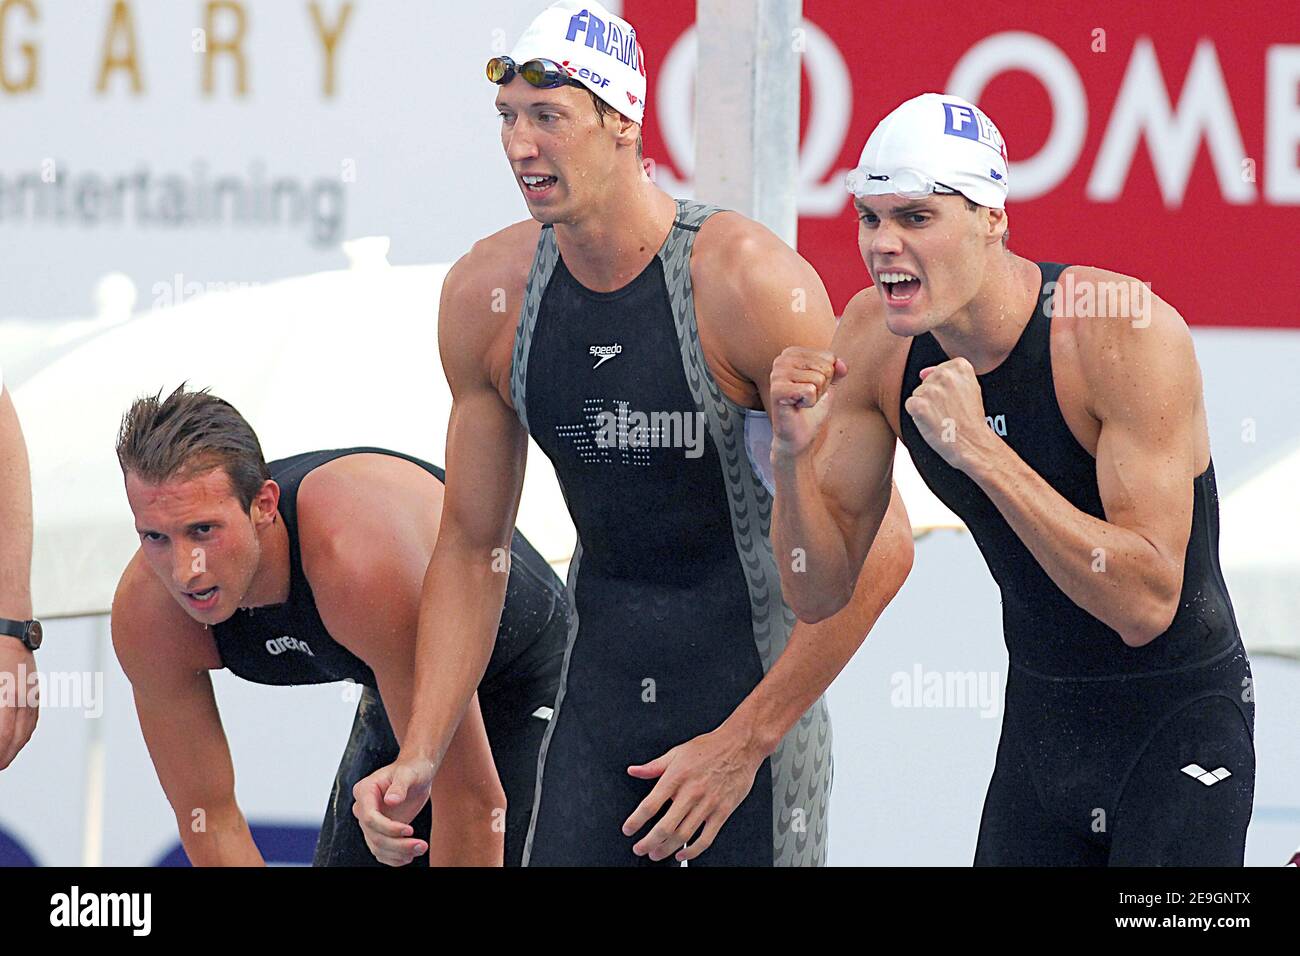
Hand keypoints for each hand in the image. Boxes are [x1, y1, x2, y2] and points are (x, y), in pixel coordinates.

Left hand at [0, 641, 36, 769]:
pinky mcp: (33, 689)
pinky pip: (33, 717)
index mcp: (7, 698)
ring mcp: (30, 693)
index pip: (3, 736)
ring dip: (16, 746)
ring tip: (5, 758)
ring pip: (27, 728)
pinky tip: (18, 739)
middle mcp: (22, 698)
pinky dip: (26, 732)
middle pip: (16, 736)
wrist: (7, 630)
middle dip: (5, 755)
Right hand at [351, 757, 433, 865]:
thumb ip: (400, 786)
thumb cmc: (411, 769)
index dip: (389, 828)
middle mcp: (363, 808)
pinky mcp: (379, 831)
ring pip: (377, 847)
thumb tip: (391, 800)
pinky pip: (381, 851)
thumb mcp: (408, 773)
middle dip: (398, 844)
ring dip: (398, 853)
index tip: (409, 830)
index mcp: (364, 791)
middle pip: (374, 835)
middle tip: (421, 845)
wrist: (416, 772)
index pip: (370, 817)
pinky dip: (394, 857)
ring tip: (420, 849)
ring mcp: (370, 822)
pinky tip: (409, 856)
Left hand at [622, 724, 765, 862]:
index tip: (628, 829)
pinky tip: (683, 853)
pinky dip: (693, 851)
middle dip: (648, 843)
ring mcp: (707, 804)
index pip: (650, 805)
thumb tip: (634, 771)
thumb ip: (654, 766)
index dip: (635, 821)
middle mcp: (691, 792)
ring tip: (656, 854)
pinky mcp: (722, 812)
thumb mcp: (677, 752)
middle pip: (665, 827)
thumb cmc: (709, 748)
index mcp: (676, 777)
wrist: (740, 745)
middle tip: (640, 849)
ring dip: (666, 849)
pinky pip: (706, 838)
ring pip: (683, 836)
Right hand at [769, 347, 846, 457]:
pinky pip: (810, 390)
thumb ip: (837, 370)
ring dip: (815, 396)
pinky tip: (797, 407)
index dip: (827, 377)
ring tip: (801, 402)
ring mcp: (777, 374)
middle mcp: (781, 360)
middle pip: (825, 367)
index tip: (812, 388)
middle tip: (807, 397)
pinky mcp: (777, 390)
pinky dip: (809, 403)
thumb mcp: (829, 385)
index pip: (829, 356)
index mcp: (792, 353)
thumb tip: (842, 364)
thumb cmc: (811, 410)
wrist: (799, 436)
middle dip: (822, 387)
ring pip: (818, 379)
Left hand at [903, 358, 997, 471]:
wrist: (972, 443)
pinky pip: (910, 405)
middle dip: (933, 397)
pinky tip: (933, 423)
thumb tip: (922, 372)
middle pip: (927, 382)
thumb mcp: (969, 389)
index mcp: (960, 366)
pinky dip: (917, 416)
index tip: (956, 401)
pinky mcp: (919, 405)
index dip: (945, 389)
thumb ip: (949, 375)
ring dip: (926, 406)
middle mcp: (944, 374)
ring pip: (917, 394)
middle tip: (949, 411)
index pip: (940, 370)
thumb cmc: (970, 420)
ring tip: (942, 417)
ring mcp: (931, 389)